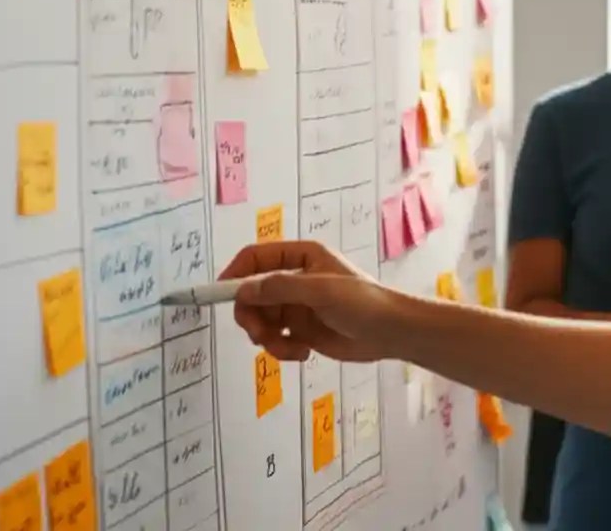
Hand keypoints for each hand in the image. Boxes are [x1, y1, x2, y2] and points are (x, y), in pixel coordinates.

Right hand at [221, 241, 392, 362]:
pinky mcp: (301, 330)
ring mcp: (297, 306)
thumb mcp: (320, 291)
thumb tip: (241, 290)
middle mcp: (295, 279)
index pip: (255, 258)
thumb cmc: (362, 303)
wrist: (391, 334)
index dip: (234, 274)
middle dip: (251, 316)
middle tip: (260, 335)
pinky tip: (303, 354)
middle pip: (251, 294)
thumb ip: (280, 289)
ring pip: (260, 320)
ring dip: (267, 338)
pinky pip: (275, 339)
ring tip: (289, 348)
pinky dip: (281, 349)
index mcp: (301, 257)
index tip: (220, 295)